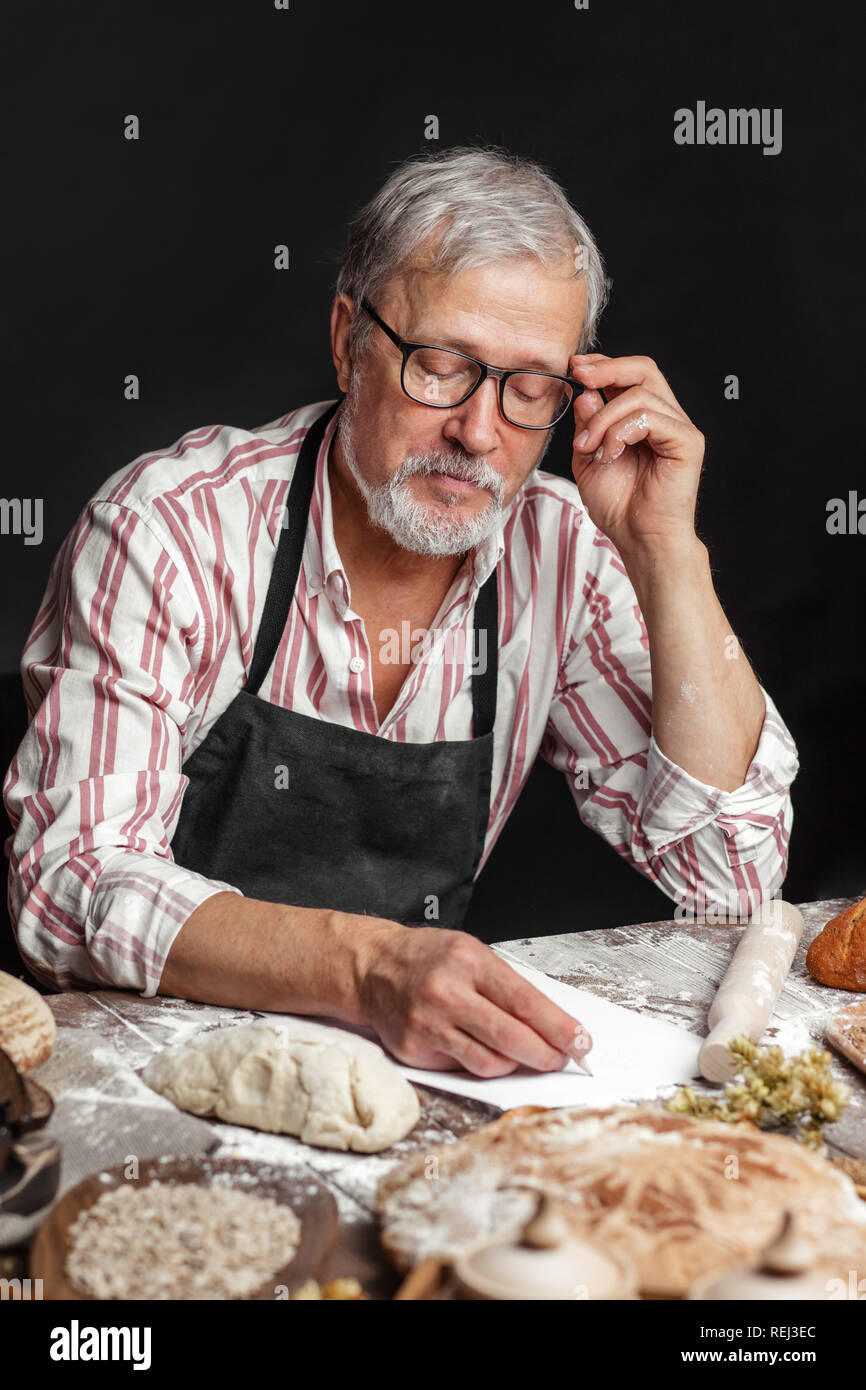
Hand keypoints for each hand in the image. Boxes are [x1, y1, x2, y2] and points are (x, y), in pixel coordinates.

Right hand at [355, 923, 591, 1076]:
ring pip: (490, 1062)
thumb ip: (508, 987)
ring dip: (516, 1064)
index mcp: (469, 962)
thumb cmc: (430, 959)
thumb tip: (553, 1025)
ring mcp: (428, 1023)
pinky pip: (464, 1069)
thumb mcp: (472, 954)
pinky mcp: (415, 1049)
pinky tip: (484, 1050)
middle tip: (561, 1059)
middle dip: (546, 1055)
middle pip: (512, 1038)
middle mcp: (447, 992)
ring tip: (522, 1054)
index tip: (581, 1041)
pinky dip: (483, 1064)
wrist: (374, 968)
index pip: (526, 1003)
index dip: (560, 1028)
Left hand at [569, 353, 704, 554]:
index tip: (575, 367)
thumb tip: (586, 390)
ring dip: (603, 418)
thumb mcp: (588, 457)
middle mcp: (666, 418)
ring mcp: (679, 428)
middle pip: (644, 369)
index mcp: (644, 418)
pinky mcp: (687, 442)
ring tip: (588, 447)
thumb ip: (588, 423)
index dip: (603, 364)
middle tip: (579, 375)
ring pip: (639, 395)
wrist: (639, 539)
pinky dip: (620, 432)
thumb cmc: (619, 505)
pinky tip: (609, 453)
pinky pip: (650, 417)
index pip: (630, 375)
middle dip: (607, 368)